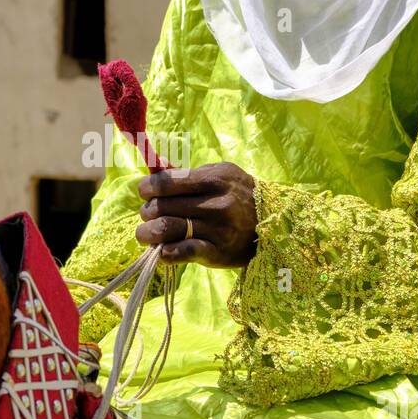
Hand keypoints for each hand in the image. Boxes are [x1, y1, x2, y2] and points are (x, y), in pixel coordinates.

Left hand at [136, 163, 256, 266]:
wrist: (272, 223)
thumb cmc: (238, 194)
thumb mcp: (219, 174)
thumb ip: (187, 173)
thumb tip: (157, 165)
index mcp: (213, 180)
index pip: (165, 183)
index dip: (147, 188)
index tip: (145, 192)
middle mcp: (216, 204)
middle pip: (161, 207)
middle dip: (146, 212)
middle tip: (148, 214)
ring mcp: (217, 230)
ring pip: (166, 229)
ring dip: (147, 233)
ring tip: (147, 233)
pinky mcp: (217, 253)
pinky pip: (181, 252)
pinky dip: (165, 253)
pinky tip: (162, 251)